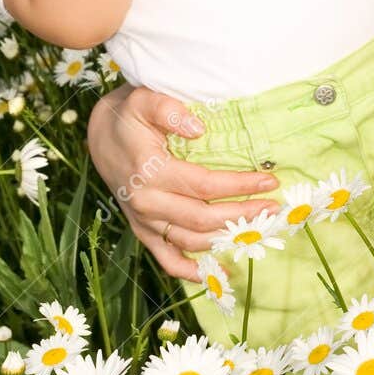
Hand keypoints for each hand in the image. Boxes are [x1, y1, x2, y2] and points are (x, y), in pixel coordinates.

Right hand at [86, 84, 280, 280]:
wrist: (100, 136)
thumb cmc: (129, 116)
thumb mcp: (144, 99)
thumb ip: (169, 109)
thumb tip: (198, 129)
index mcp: (150, 171)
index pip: (204, 185)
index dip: (239, 185)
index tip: (269, 181)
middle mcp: (146, 202)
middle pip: (203, 218)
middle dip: (242, 215)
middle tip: (272, 208)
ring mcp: (143, 220)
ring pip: (191, 241)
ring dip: (226, 240)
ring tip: (257, 230)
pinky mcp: (142, 230)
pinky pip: (166, 259)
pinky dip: (190, 272)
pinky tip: (216, 274)